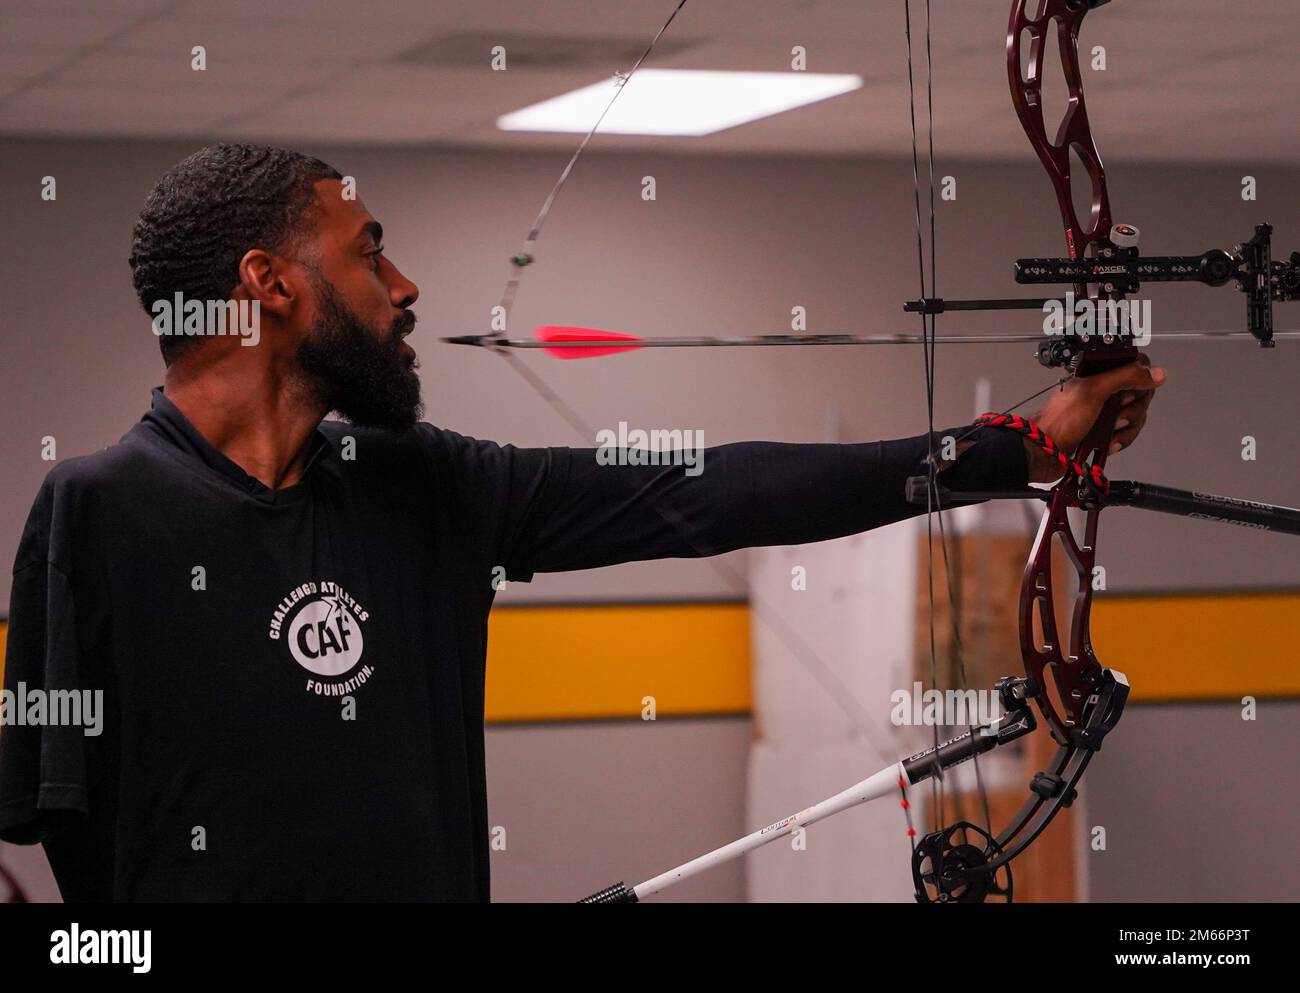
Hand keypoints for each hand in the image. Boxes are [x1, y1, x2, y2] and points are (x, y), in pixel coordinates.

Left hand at [1024, 358, 1165, 483]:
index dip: (1141, 380)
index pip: (1135, 367)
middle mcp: (1103, 390)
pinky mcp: (1104, 429)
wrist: (1046, 452)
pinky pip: (1126, 433)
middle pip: (1140, 395)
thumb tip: (1155, 372)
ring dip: (1126, 427)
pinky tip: (1108, 442)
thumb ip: (1126, 377)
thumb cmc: (1059, 421)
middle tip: (1116, 413)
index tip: (1133, 392)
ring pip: (1135, 416)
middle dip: (1132, 409)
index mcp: (1098, 373)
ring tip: (1110, 429)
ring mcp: (1104, 410)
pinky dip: (1120, 439)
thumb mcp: (1094, 391)